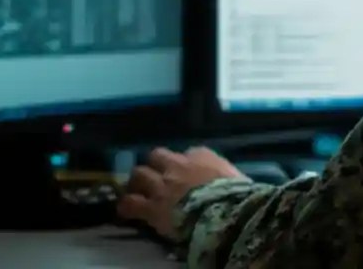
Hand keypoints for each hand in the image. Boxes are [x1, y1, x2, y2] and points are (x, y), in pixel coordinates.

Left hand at [117, 147, 246, 239]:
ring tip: (137, 191)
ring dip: (137, 182)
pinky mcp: (150, 205)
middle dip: (154, 165)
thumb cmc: (236, 193)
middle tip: (155, 177)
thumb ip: (222, 172)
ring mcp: (161, 184)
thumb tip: (221, 177)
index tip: (186, 171)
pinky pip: (129, 202)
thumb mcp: (235, 174)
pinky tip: (127, 210)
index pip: (188, 152)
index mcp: (201, 156)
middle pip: (157, 156)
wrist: (222, 210)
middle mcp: (177, 165)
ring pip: (139, 174)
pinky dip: (127, 205)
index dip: (184, 162)